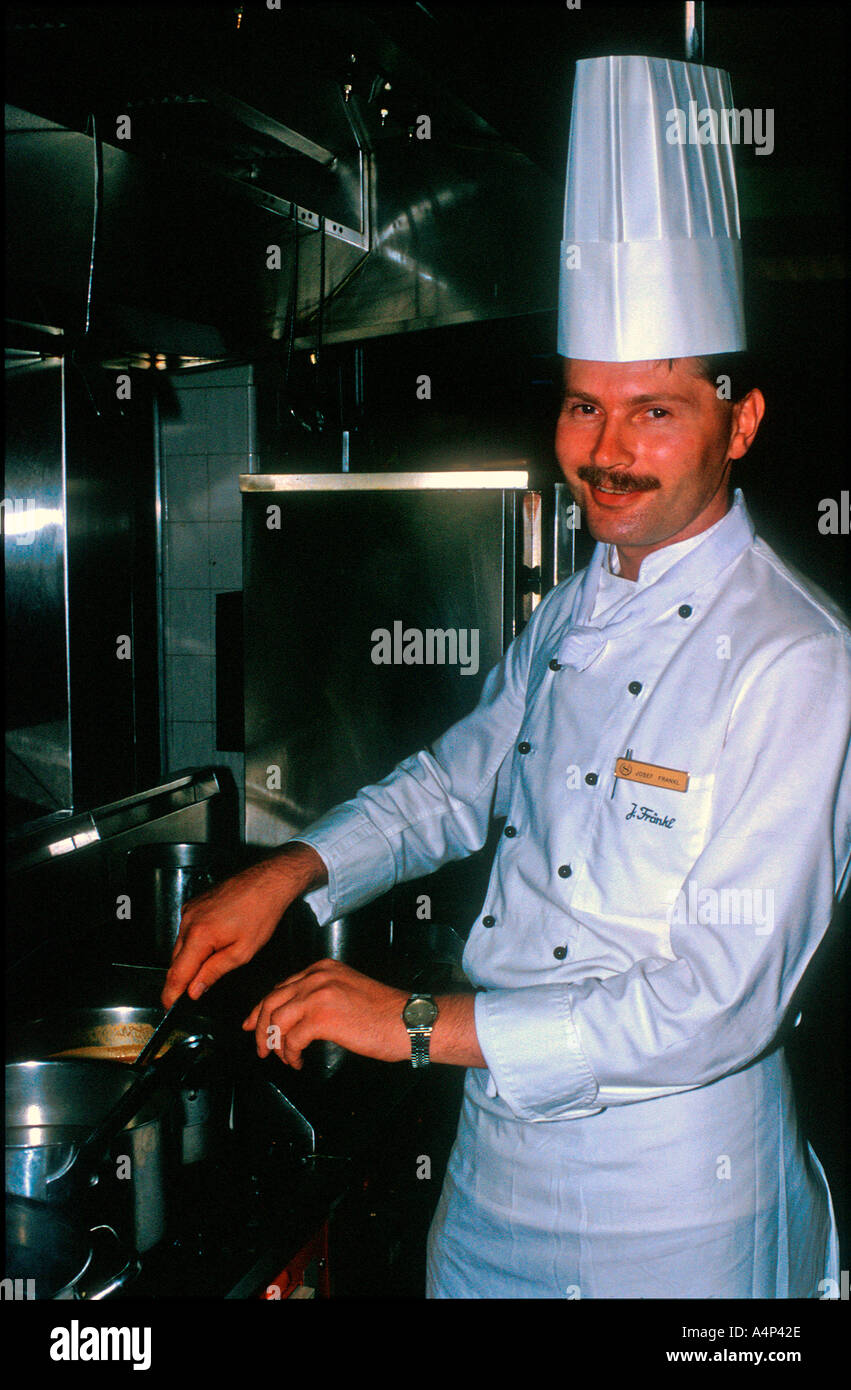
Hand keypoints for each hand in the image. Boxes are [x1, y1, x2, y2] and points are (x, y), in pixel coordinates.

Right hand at [161, 843, 326, 1008]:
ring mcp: (190, 909)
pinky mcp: (194, 903)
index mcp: (199, 935)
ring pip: (181, 944)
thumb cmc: (261, 912)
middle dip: (182, 978)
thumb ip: (214, 972)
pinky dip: (194, 941)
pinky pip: (187, 930)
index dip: (171, 993)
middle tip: (191, 993)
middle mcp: (189, 920)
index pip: (177, 973)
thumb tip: (194, 990)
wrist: (267, 881)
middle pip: (176, 960)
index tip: (168, 1005)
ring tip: (210, 963)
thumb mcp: (242, 951)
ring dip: (190, 958)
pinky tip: (213, 943)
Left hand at [242, 959, 408, 1068]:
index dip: (262, 1009)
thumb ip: (320, 994)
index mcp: (322, 969)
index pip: (281, 987)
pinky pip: (291, 1039)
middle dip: (261, 1029)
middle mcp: (317, 977)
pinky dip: (290, 1054)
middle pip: (271, 1001)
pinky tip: (298, 1061)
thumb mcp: (347, 990)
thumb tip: (293, 1015)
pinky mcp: (322, 1017)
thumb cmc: (385, 1013)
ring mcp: (318, 995)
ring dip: (276, 1045)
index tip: (253, 1025)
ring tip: (286, 1059)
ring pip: (276, 1020)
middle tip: (261, 1049)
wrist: (408, 1021)